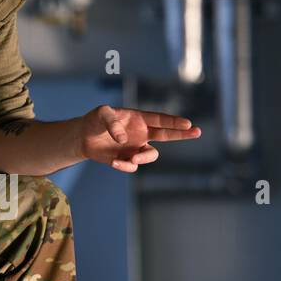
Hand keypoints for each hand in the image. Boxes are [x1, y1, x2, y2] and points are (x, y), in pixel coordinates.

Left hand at [78, 105, 200, 171]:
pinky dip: (125, 166)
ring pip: (151, 155)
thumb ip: (112, 123)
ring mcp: (136, 147)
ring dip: (143, 158)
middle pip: (167, 134)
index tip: (187, 123)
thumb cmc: (94, 121)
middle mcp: (142, 133)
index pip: (160, 119)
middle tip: (197, 132)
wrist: (83, 138)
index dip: (173, 122)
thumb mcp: (101, 114)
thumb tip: (124, 140)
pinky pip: (133, 166)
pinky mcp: (127, 160)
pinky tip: (114, 162)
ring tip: (132, 159)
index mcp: (139, 118)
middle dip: (182, 134)